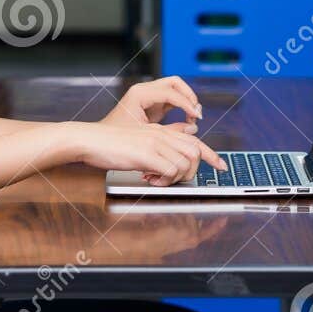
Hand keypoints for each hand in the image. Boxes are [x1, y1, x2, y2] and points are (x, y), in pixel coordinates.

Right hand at [68, 122, 226, 185]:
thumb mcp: (139, 143)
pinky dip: (165, 179)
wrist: (90, 140)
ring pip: (185, 163)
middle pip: (195, 153)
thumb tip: (171, 160)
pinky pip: (170, 170)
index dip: (212, 155)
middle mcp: (161, 134)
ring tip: (156, 179)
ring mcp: (155, 142)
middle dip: (191, 172)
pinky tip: (149, 178)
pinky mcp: (146, 153)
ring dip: (175, 177)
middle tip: (171, 180)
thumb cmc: (110, 144)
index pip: (195, 141)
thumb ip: (157, 147)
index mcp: (161, 131)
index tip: (222, 166)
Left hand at [102, 75, 203, 130]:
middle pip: (175, 83)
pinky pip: (173, 100)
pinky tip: (186, 120)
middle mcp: (145, 91)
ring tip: (193, 117)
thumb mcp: (146, 135)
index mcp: (139, 94)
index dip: (186, 103)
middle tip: (196, 113)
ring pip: (176, 89)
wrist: (100, 142)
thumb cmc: (115, 139)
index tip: (195, 116)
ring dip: (187, 100)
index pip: (170, 92)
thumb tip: (191, 128)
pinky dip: (182, 107)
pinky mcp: (153, 105)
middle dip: (189, 96)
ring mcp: (149, 96)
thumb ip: (171, 130)